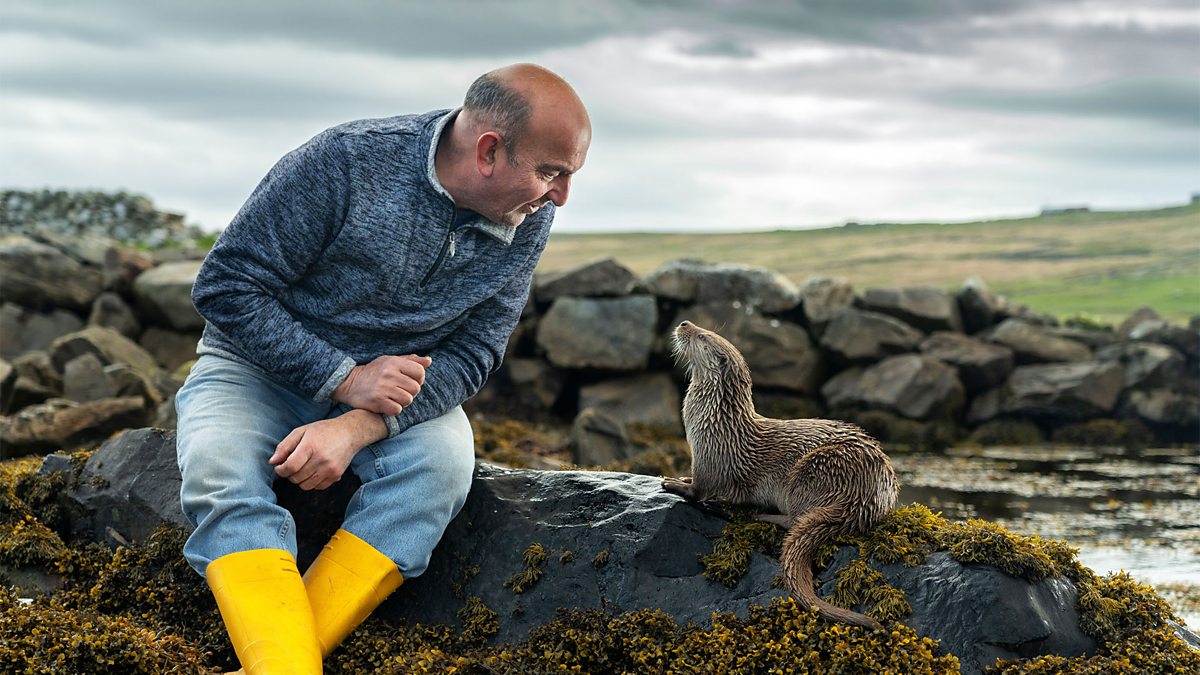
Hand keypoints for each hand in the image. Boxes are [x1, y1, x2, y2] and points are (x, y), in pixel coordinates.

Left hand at [270, 410, 386, 489]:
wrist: (350, 433)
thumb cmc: (324, 431)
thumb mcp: (302, 431)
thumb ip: (285, 446)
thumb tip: (272, 462)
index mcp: (311, 446)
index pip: (290, 467)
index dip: (280, 470)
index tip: (279, 466)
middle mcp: (322, 460)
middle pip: (296, 478)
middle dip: (289, 474)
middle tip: (291, 465)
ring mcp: (330, 470)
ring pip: (305, 486)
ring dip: (299, 479)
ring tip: (302, 468)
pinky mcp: (336, 476)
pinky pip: (317, 487)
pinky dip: (311, 482)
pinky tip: (313, 471)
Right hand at [333, 354, 431, 414]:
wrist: (349, 382)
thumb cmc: (374, 372)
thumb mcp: (390, 361)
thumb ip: (411, 360)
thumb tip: (429, 361)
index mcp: (394, 362)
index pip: (420, 372)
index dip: (419, 379)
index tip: (410, 381)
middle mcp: (389, 374)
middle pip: (416, 388)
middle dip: (410, 392)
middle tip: (400, 391)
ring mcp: (383, 388)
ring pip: (408, 400)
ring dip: (403, 402)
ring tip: (394, 398)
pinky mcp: (377, 401)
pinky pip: (397, 409)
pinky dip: (394, 410)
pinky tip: (387, 404)